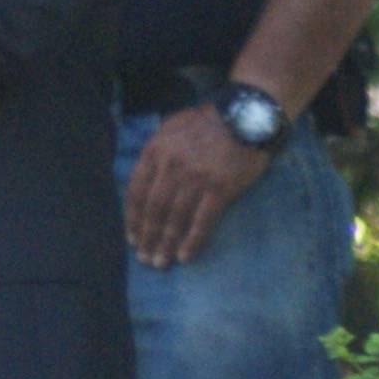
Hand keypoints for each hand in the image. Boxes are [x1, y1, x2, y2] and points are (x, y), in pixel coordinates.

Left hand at [123, 105, 269, 267]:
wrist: (247, 115)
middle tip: (144, 258)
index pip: (137, 192)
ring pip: (175, 219)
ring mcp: (196, 179)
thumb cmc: (209, 121)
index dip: (133, 219)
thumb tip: (146, 178)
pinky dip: (192, 242)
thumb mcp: (172, 126)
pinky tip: (184, 257)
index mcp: (156, 150)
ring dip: (165, 244)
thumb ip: (157, 151)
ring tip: (160, 262)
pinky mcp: (220, 189)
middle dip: (147, 237)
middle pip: (154, 210)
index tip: (132, 238)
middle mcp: (172, 166)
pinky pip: (202, 221)